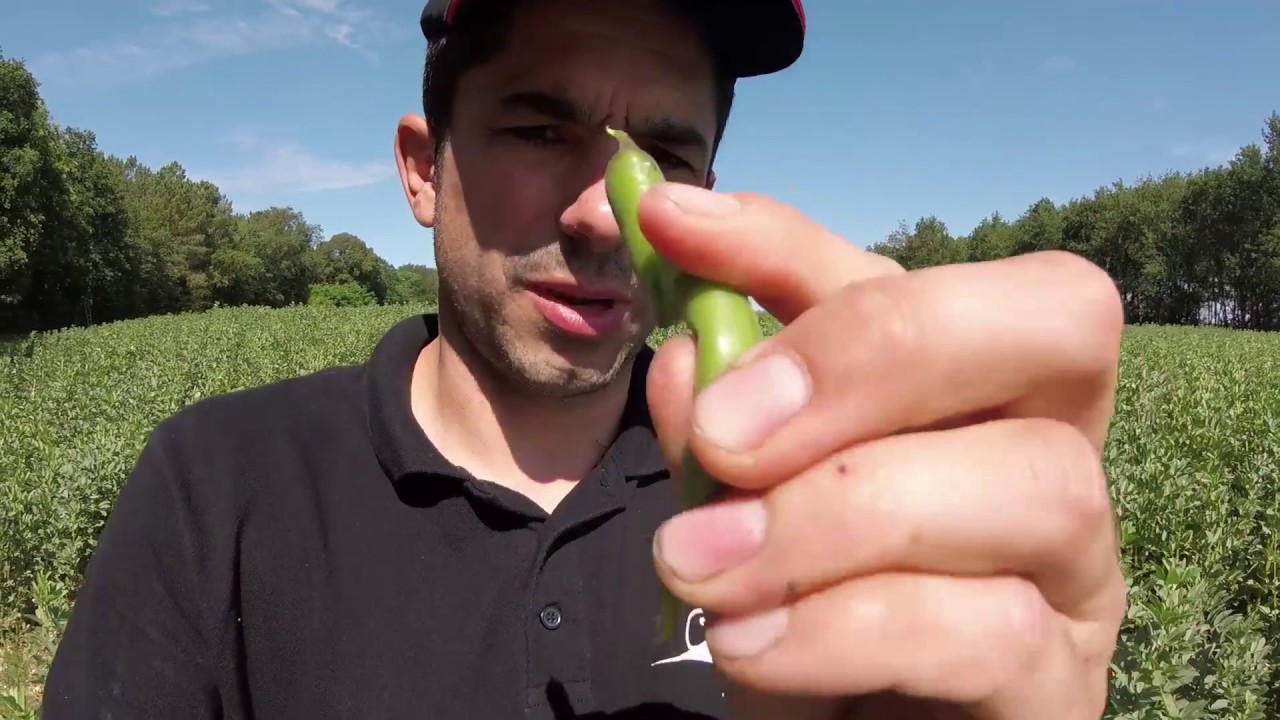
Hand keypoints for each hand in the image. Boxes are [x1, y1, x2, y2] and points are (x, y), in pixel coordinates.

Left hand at [636, 183, 1127, 719]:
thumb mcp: (736, 506)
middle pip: (1051, 323)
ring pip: (1032, 483)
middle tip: (724, 434)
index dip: (785, 236)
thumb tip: (688, 354)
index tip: (666, 221)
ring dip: (834, 516)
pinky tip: (750, 642)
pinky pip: (994, 629)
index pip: (910, 268)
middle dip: (870, 353)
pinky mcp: (1066, 686)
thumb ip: (718, 426)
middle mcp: (1053, 452)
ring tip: (701, 568)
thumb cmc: (794, 613)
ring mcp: (1078, 572)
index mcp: (968, 385)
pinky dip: (848, 626)